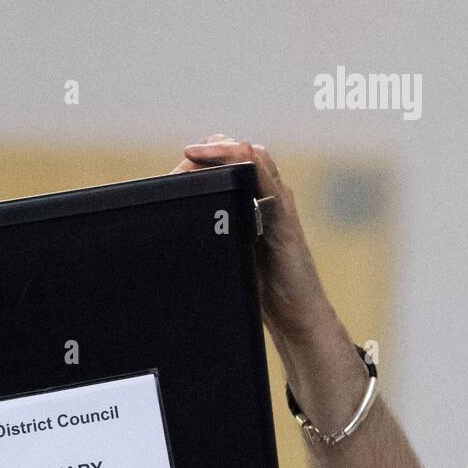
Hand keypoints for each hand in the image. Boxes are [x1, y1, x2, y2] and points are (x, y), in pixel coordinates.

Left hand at [171, 135, 334, 344]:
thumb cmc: (262, 292)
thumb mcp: (229, 259)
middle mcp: (270, 198)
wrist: (296, 318)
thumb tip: (172, 239)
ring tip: (197, 154)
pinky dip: (247, 170)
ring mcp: (280, 206)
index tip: (182, 160)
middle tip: (187, 155)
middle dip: (213, 149)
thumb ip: (211, 242)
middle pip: (243, 154)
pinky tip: (227, 171)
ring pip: (256, 159)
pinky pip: (269, 184)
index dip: (208, 157)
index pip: (233, 164)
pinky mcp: (286, 222)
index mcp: (256, 204)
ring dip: (226, 151)